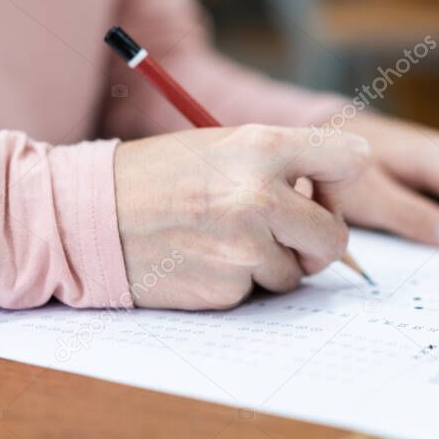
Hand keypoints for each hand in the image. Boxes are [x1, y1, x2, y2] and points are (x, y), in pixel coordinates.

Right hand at [113, 125, 368, 308]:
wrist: (88, 216)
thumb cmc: (158, 177)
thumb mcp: (222, 146)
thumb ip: (279, 166)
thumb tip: (329, 203)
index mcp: (263, 148)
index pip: (350, 158)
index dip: (340, 181)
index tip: (318, 189)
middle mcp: (260, 197)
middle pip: (334, 237)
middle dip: (316, 242)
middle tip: (288, 234)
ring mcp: (244, 248)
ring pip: (294, 273)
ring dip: (270, 264)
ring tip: (224, 239)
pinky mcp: (226, 289)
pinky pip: (255, 292)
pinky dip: (237, 283)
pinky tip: (202, 259)